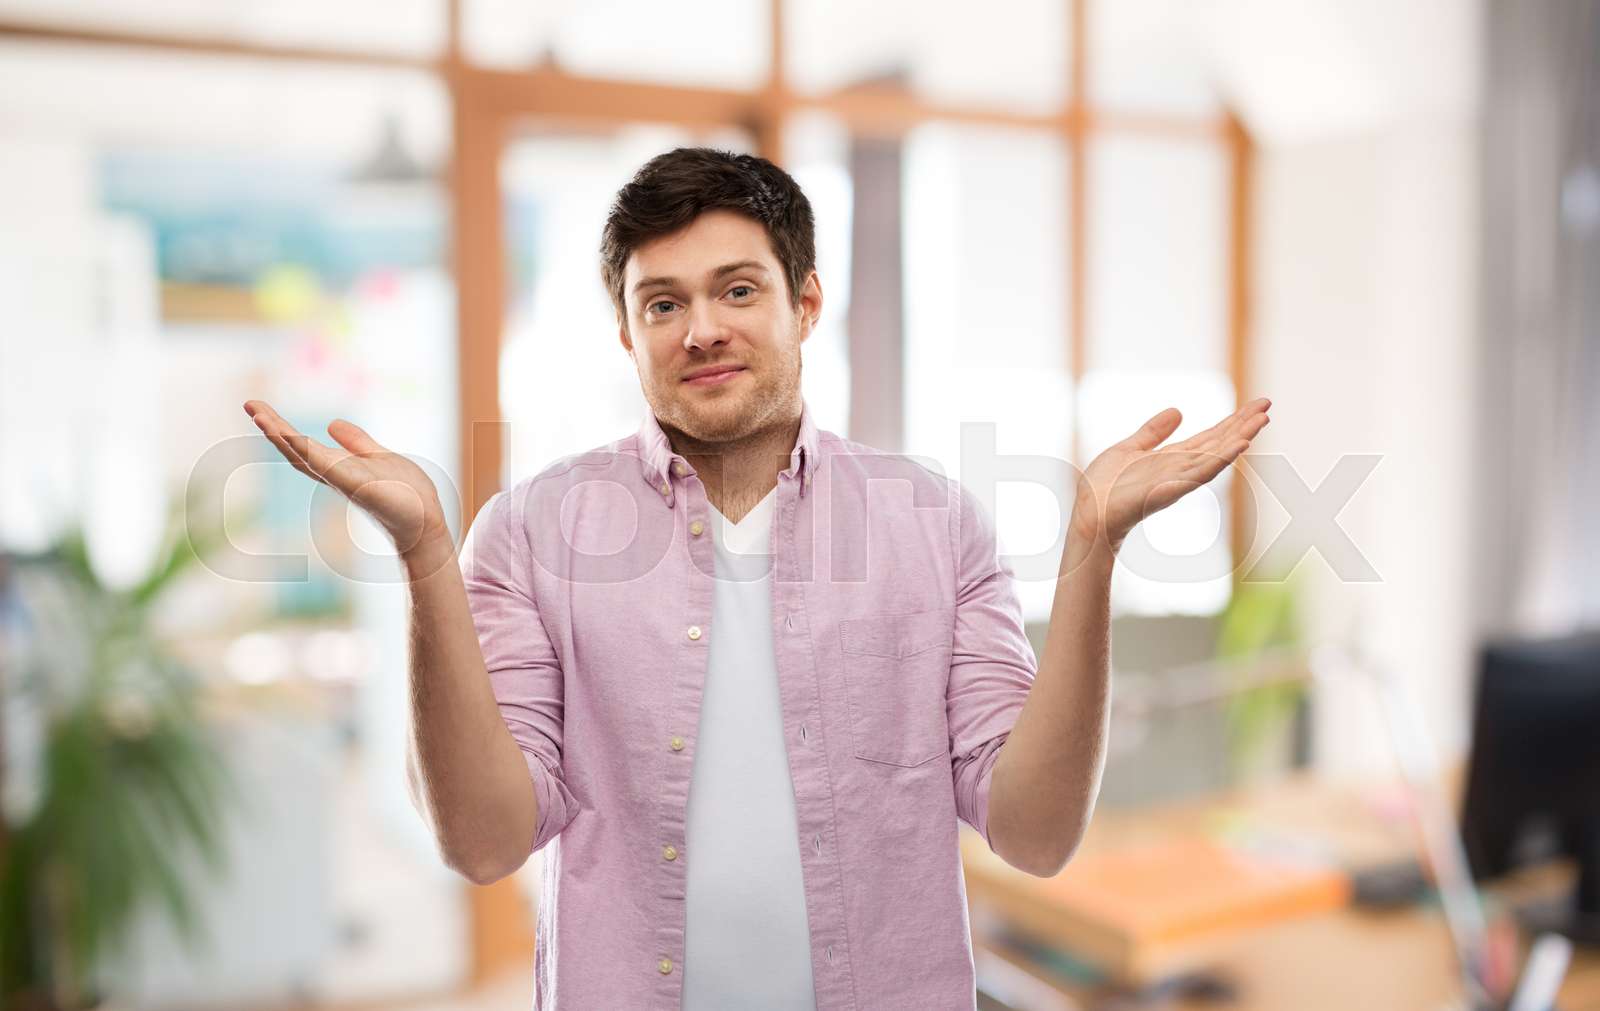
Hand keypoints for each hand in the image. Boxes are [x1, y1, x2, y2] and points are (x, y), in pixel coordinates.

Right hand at [243, 400, 450, 564]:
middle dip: (271, 427)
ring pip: (304, 457)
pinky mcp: (356, 486)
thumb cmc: (406, 494)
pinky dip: (308, 451)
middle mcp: (335, 475)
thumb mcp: (379, 457)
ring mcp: (343, 481)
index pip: (302, 446)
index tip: (258, 408)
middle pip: (295, 450)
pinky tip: (291, 435)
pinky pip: (327, 466)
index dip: (279, 428)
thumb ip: (356, 442)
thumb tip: (331, 423)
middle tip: (249, 403)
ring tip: (259, 414)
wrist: (427, 522)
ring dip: (281, 436)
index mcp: (339, 467)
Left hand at [1070, 396, 1270, 551]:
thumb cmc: (1104, 487)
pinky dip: (1222, 458)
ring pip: (1217, 454)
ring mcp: (1179, 479)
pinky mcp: (1171, 489)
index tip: (1256, 404)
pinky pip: (1201, 472)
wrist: (1088, 513)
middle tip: (1268, 405)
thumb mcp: (1129, 448)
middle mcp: (1182, 468)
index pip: (1211, 436)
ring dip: (1240, 437)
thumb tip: (1179, 411)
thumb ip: (1152, 432)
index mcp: (1174, 458)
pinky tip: (1240, 445)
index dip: (1233, 420)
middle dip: (1244, 424)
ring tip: (1262, 420)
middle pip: (1220, 442)